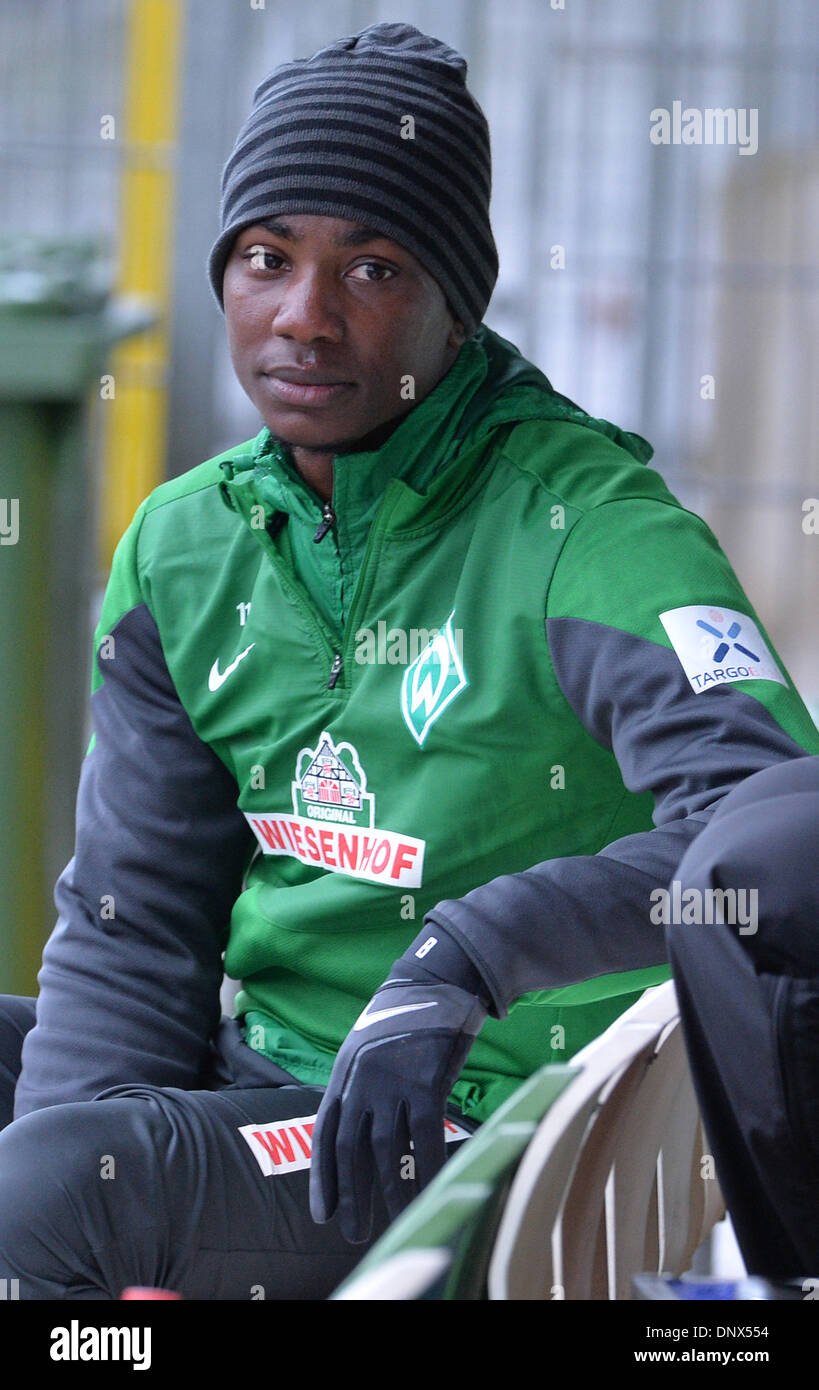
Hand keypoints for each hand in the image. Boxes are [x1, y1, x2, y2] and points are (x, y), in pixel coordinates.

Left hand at [308, 960, 486, 1242]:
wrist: (436, 980)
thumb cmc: (406, 1017)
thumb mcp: (367, 1047)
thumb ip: (360, 1085)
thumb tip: (359, 1128)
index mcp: (343, 1073)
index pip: (325, 1133)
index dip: (323, 1177)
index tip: (322, 1213)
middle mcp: (360, 1080)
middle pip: (351, 1149)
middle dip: (352, 1195)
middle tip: (353, 1232)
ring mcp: (391, 1083)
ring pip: (385, 1151)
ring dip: (388, 1192)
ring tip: (393, 1224)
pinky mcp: (425, 1083)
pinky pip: (425, 1138)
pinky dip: (427, 1169)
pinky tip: (430, 1193)